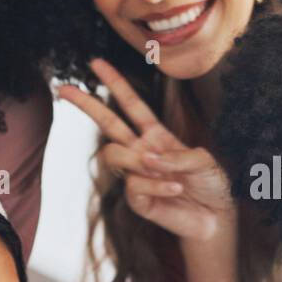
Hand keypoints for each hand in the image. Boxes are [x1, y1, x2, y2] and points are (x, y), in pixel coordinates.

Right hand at [57, 57, 234, 240]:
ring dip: (136, 160)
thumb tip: (148, 158)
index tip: (97, 63)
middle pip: (107, 123)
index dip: (116, 84)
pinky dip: (158, 186)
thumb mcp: (204, 161)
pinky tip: (176, 190)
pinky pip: (134, 186)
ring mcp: (137, 175)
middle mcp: (142, 152)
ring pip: (113, 155)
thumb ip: (177, 156)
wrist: (217, 217)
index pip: (132, 106)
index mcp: (156, 136)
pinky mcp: (137, 200)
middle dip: (86, 104)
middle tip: (64, 88)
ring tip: (162, 171)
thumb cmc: (211, 184)